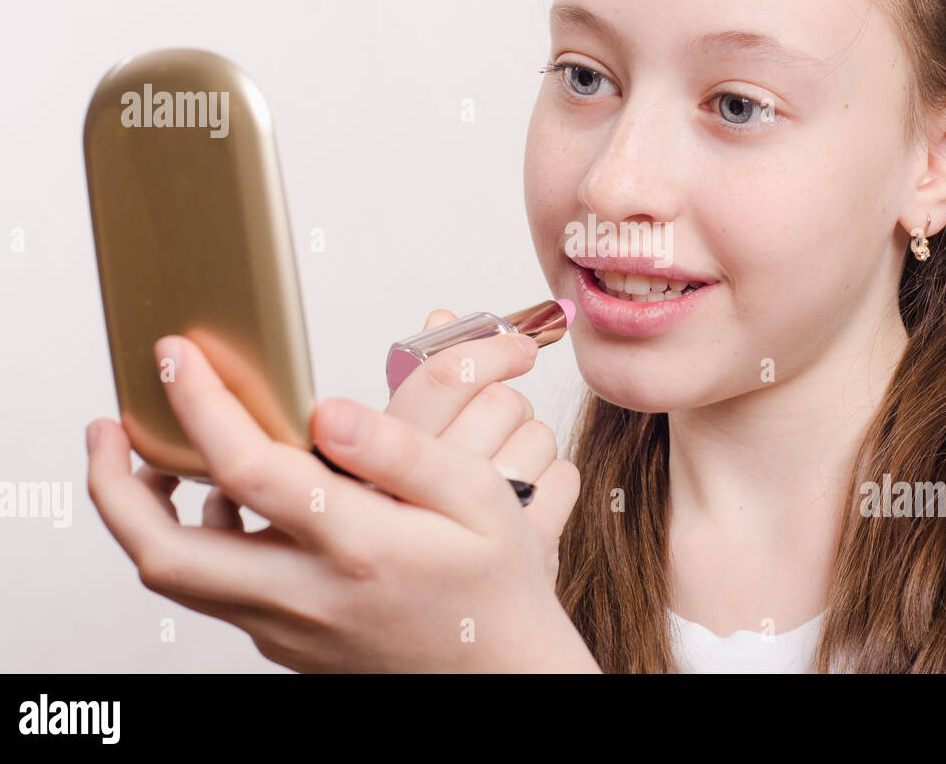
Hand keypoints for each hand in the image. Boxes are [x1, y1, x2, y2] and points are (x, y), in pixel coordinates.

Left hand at [86, 321, 596, 672]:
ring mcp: (286, 628)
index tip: (181, 357)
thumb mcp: (481, 503)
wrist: (498, 677)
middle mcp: (306, 597)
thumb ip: (405, 452)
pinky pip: (215, 590)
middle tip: (106, 427)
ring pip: (178, 578)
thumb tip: (329, 413)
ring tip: (152, 457)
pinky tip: (228, 502)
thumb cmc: (493, 588)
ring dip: (144, 515)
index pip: (251, 471)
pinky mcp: (281, 642)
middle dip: (112, 486)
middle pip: (165, 554)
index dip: (202, 406)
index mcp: (359, 549)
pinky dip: (196, 540)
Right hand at [381, 309, 578, 585]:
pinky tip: (523, 504)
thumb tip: (445, 314)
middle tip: (490, 426)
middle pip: (499, 402)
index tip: (518, 344)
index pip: (441, 377)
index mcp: (379, 462)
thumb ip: (419, 385)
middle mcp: (427, 493)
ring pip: (540, 435)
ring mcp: (483, 526)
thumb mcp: (388, 454)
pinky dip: (553, 484)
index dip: (487, 350)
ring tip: (499, 475)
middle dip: (503, 402)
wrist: (435, 630)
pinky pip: (566, 478)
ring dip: (528, 443)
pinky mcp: (529, 549)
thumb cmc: (406, 529)